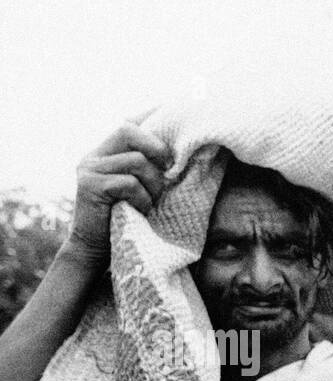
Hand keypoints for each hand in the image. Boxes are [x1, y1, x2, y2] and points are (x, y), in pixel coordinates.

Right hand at [66, 123, 172, 263]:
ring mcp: (89, 169)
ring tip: (151, 203)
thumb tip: (182, 156)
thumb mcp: (142, 191)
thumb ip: (151, 171)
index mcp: (107, 153)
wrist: (97, 252)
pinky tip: (141, 211)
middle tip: (168, 172)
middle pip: (128, 130)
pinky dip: (142, 199)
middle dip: (156, 149)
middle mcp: (95, 155)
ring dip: (153, 184)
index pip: (128, 123)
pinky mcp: (89, 186)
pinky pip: (128, 183)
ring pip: (136, 160)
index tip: (176, 114)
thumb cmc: (129, 222)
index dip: (152, 116)